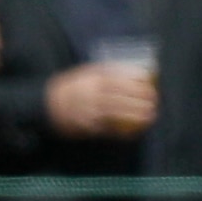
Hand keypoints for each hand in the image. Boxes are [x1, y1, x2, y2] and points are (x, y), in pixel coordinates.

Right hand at [44, 62, 159, 137]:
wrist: (46, 105)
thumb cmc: (70, 88)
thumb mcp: (84, 73)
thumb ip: (104, 71)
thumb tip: (131, 69)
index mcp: (89, 80)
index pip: (116, 81)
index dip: (135, 85)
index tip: (150, 87)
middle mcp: (89, 95)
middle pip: (118, 98)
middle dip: (139, 101)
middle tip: (155, 102)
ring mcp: (87, 112)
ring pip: (115, 114)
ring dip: (135, 116)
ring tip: (151, 115)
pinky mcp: (86, 127)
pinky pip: (108, 129)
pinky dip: (123, 131)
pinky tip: (136, 130)